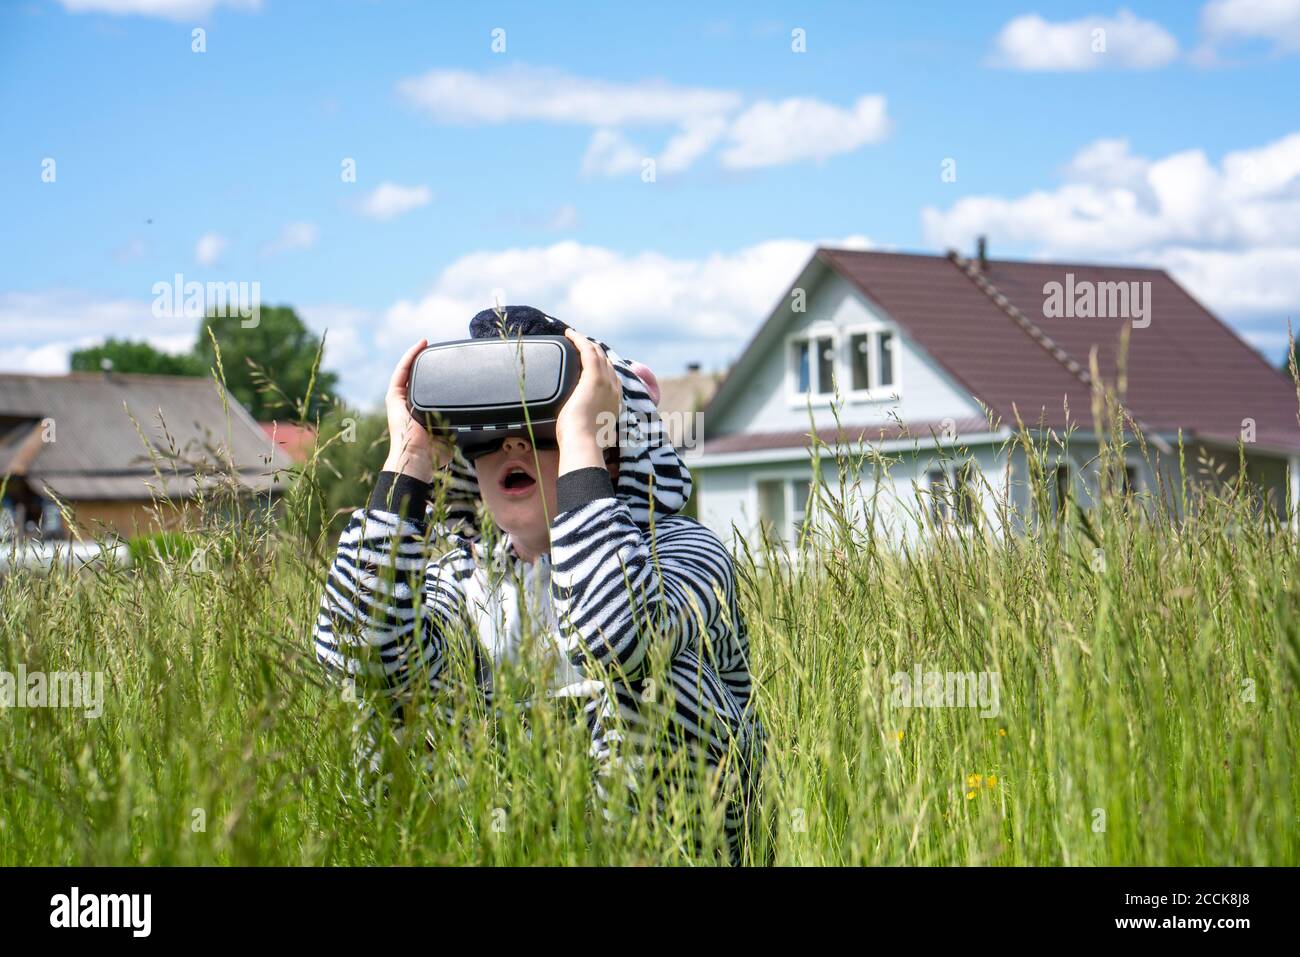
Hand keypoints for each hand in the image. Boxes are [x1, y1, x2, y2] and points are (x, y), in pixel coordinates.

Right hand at [383, 339, 451, 482]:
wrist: (418, 459)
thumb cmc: (434, 453)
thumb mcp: (452, 434)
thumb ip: (460, 424)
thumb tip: (475, 421)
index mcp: (421, 413)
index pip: (427, 390)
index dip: (434, 376)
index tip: (446, 364)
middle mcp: (408, 405)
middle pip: (415, 379)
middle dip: (424, 363)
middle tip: (437, 351)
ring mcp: (399, 401)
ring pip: (407, 372)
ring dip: (415, 356)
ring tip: (426, 343)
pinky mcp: (393, 398)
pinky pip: (401, 372)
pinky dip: (409, 357)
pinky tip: (419, 346)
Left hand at [556, 328, 621, 475]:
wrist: (584, 443)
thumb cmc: (585, 444)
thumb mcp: (592, 433)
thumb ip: (591, 426)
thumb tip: (580, 430)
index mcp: (615, 402)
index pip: (611, 377)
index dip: (602, 366)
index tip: (591, 361)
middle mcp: (614, 389)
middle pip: (606, 362)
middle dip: (594, 352)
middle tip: (580, 345)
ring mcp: (605, 382)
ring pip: (598, 354)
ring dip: (586, 343)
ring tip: (574, 337)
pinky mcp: (593, 377)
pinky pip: (587, 351)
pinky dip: (579, 340)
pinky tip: (570, 334)